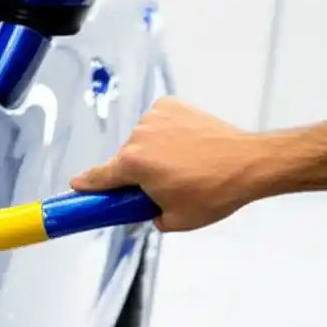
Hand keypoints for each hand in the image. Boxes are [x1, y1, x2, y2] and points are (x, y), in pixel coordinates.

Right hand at [71, 97, 270, 231]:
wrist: (249, 163)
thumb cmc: (215, 191)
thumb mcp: (175, 220)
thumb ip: (148, 216)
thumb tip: (146, 209)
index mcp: (133, 164)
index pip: (98, 177)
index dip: (86, 185)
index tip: (77, 186)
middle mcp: (139, 136)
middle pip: (123, 159)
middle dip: (135, 174)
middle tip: (162, 187)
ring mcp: (156, 118)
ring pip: (141, 141)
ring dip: (151, 153)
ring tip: (181, 166)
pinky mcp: (172, 106)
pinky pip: (156, 123)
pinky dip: (164, 134)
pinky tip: (183, 146)